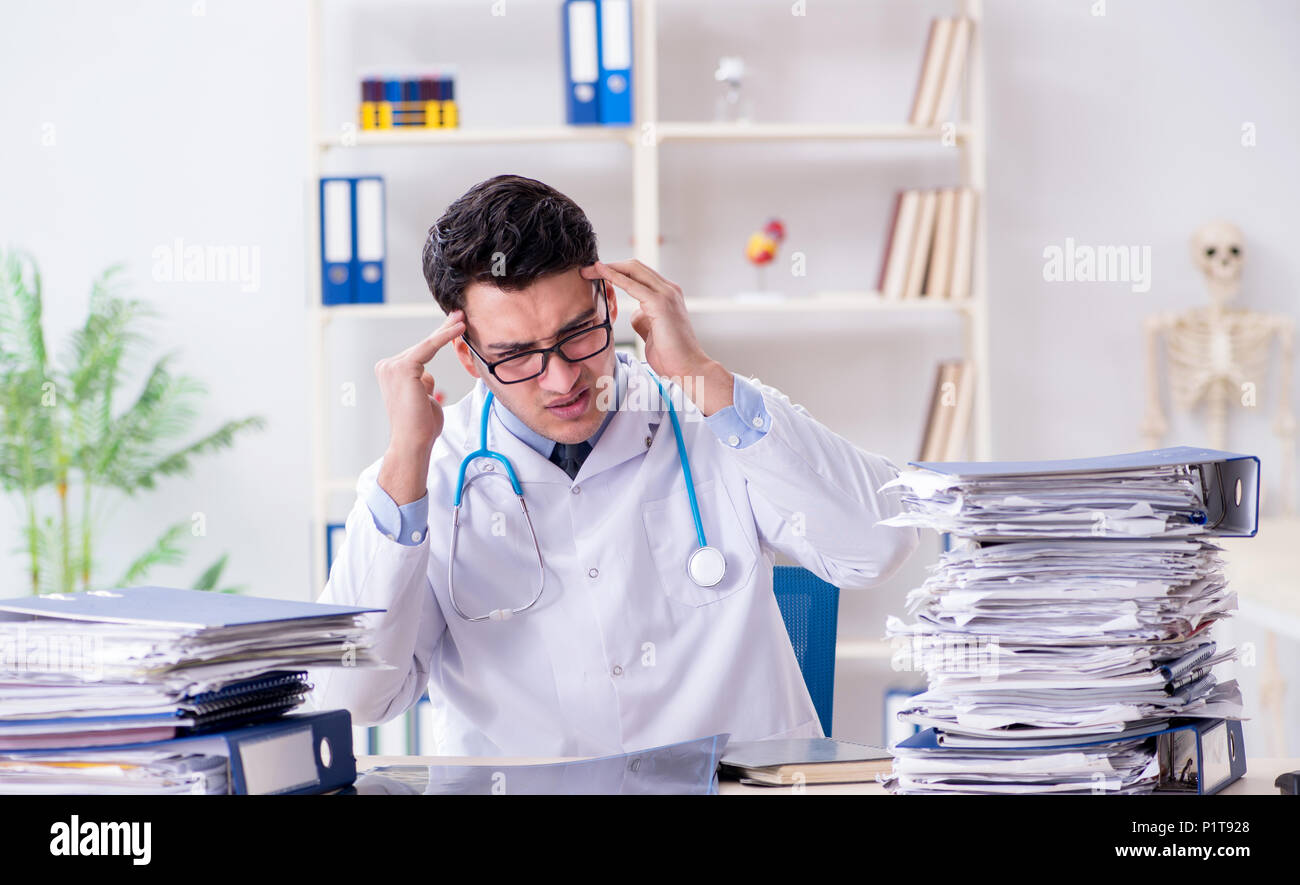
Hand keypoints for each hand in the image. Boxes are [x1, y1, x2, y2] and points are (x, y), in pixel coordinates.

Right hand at [373, 309, 464, 502]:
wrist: (413, 441)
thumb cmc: (421, 426)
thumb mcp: (424, 398)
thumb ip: (423, 383)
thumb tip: (427, 375)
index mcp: (390, 372)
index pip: (419, 352)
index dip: (437, 338)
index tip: (454, 324)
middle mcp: (387, 366)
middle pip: (422, 345)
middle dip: (443, 331)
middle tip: (460, 314)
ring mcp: (392, 366)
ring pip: (427, 345)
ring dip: (446, 333)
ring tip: (462, 319)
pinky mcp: (402, 367)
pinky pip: (428, 347)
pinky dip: (444, 337)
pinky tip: (458, 328)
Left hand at [581, 260, 733, 415]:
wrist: (688, 368)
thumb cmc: (670, 355)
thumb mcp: (652, 331)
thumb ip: (644, 318)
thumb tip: (634, 312)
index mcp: (667, 295)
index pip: (639, 274)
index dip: (617, 271)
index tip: (596, 274)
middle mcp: (669, 289)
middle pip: (635, 266)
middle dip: (609, 265)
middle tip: (586, 269)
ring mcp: (666, 294)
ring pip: (633, 269)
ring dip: (608, 268)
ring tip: (588, 270)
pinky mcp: (660, 303)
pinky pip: (632, 284)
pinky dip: (615, 277)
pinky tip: (601, 273)